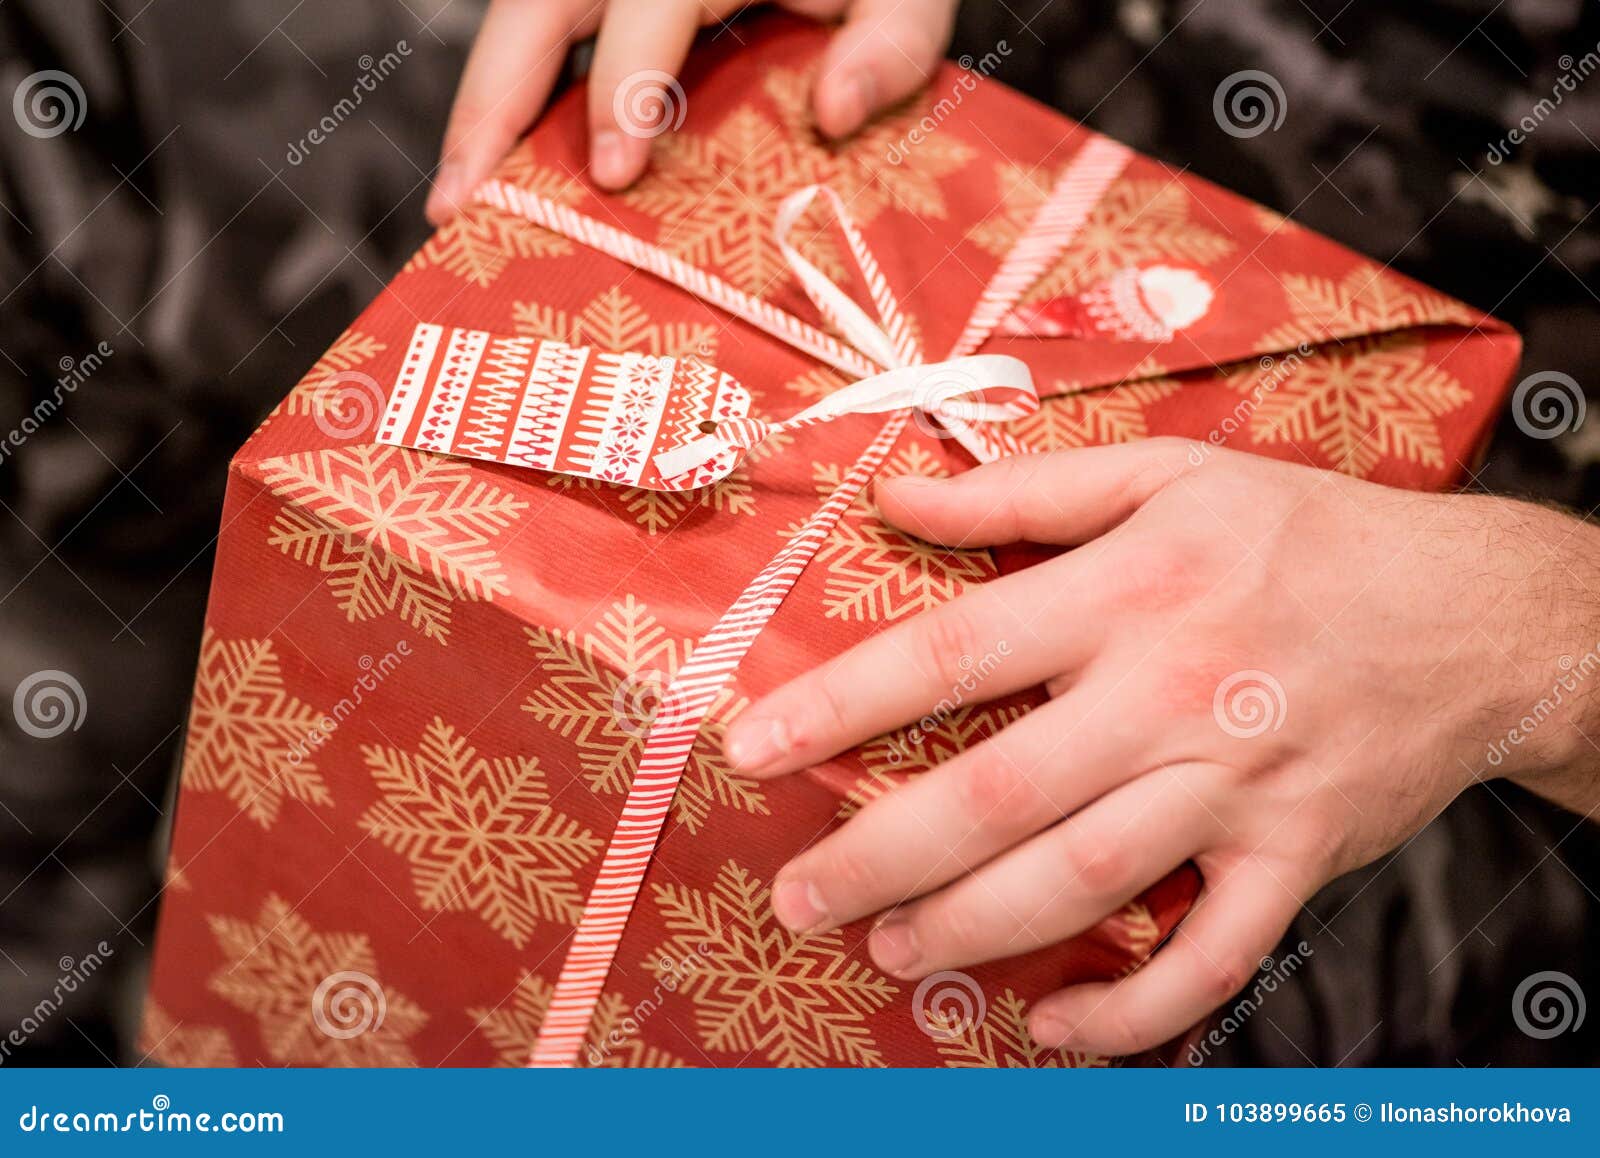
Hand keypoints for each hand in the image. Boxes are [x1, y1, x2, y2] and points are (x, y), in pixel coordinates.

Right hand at [427, 0, 959, 223]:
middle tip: (465, 205)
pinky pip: (538, 39)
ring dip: (481, 110)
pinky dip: (511, 105)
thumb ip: (891, 45)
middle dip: (494, 105)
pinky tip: (494, 174)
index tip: (615, 172)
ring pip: (519, 22)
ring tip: (455, 204)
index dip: (625, 86)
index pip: (644, 5)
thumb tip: (833, 112)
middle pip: (537, 8)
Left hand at [722, 439, 1599, 1055]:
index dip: (840, 704)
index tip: (753, 748)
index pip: (952, 653)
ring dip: (973, 929)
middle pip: (997, 790)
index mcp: (1128, 589)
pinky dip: (1131, 1008)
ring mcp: (1237, 784)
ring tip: (890, 952)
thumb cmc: (1307, 534)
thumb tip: (898, 496)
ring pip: (1083, 879)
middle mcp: (1171, 691)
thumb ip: (1025, 490)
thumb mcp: (1170, 475)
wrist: (1476, 612)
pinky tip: (1054, 1029)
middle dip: (879, 853)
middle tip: (799, 896)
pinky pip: (1211, 955)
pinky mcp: (1295, 855)